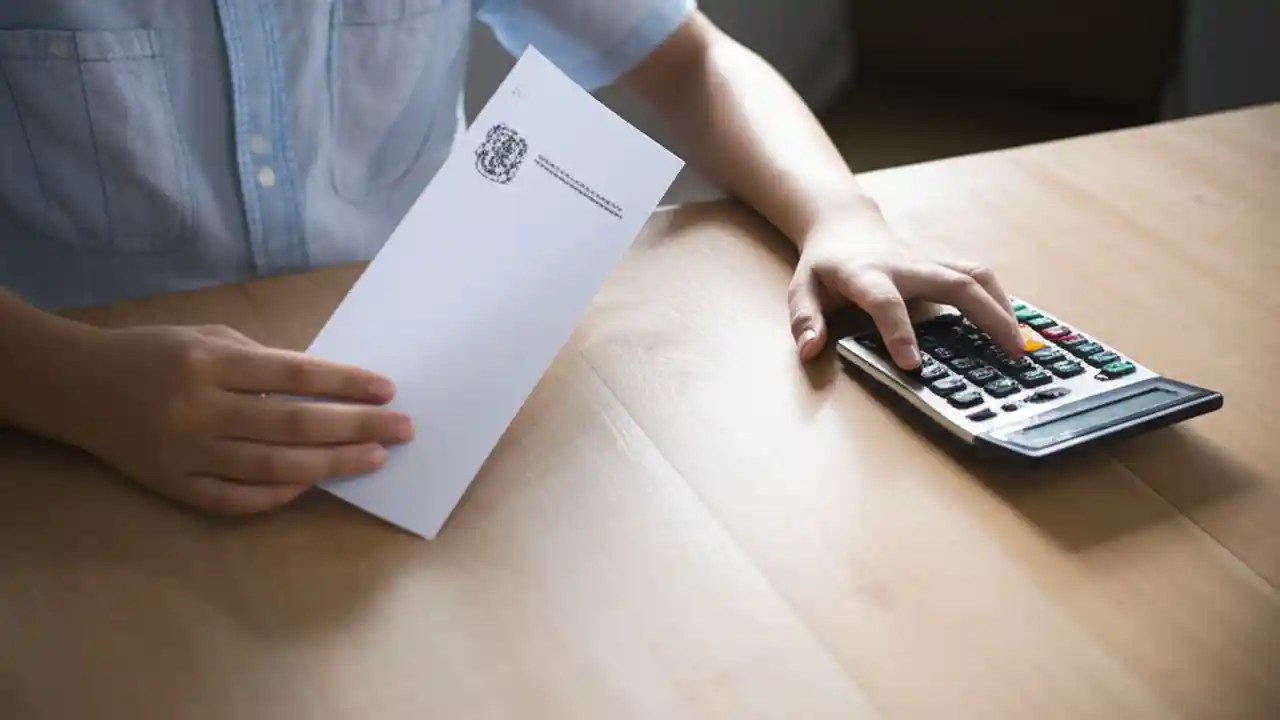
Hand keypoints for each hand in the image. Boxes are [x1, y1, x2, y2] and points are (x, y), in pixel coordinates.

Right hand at [61, 325, 412, 516]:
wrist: (78, 386)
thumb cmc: (155, 353)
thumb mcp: (208, 337)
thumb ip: (262, 362)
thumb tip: (326, 389)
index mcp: (210, 363)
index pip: (295, 375)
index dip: (346, 383)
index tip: (387, 389)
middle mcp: (201, 410)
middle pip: (295, 425)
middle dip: (356, 427)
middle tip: (402, 429)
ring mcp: (187, 454)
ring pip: (274, 468)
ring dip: (332, 464)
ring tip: (375, 458)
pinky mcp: (174, 486)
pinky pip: (237, 501)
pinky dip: (279, 496)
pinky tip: (314, 485)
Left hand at [788, 206, 1023, 367]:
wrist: (845, 226)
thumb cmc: (824, 266)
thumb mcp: (801, 289)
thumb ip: (804, 320)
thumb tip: (810, 350)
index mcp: (866, 275)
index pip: (886, 302)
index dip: (899, 331)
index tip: (913, 365)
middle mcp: (905, 265)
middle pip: (954, 283)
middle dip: (985, 317)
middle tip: (1009, 356)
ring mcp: (930, 261)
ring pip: (976, 276)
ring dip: (1003, 308)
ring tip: (1020, 347)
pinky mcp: (944, 264)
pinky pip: (980, 276)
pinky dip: (1001, 300)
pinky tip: (1013, 327)